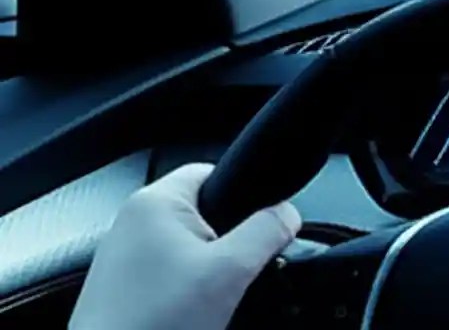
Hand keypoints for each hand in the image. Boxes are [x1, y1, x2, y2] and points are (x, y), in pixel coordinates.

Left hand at [70, 163, 300, 329]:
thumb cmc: (154, 324)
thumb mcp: (231, 272)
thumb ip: (267, 232)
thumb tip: (287, 213)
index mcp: (154, 202)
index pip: (215, 171)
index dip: (246, 197)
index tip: (260, 227)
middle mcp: (132, 221)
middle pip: (206, 213)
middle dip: (228, 243)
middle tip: (231, 274)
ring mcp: (124, 256)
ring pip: (190, 247)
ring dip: (208, 270)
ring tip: (206, 300)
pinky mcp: (123, 287)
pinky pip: (172, 273)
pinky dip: (187, 290)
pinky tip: (189, 314)